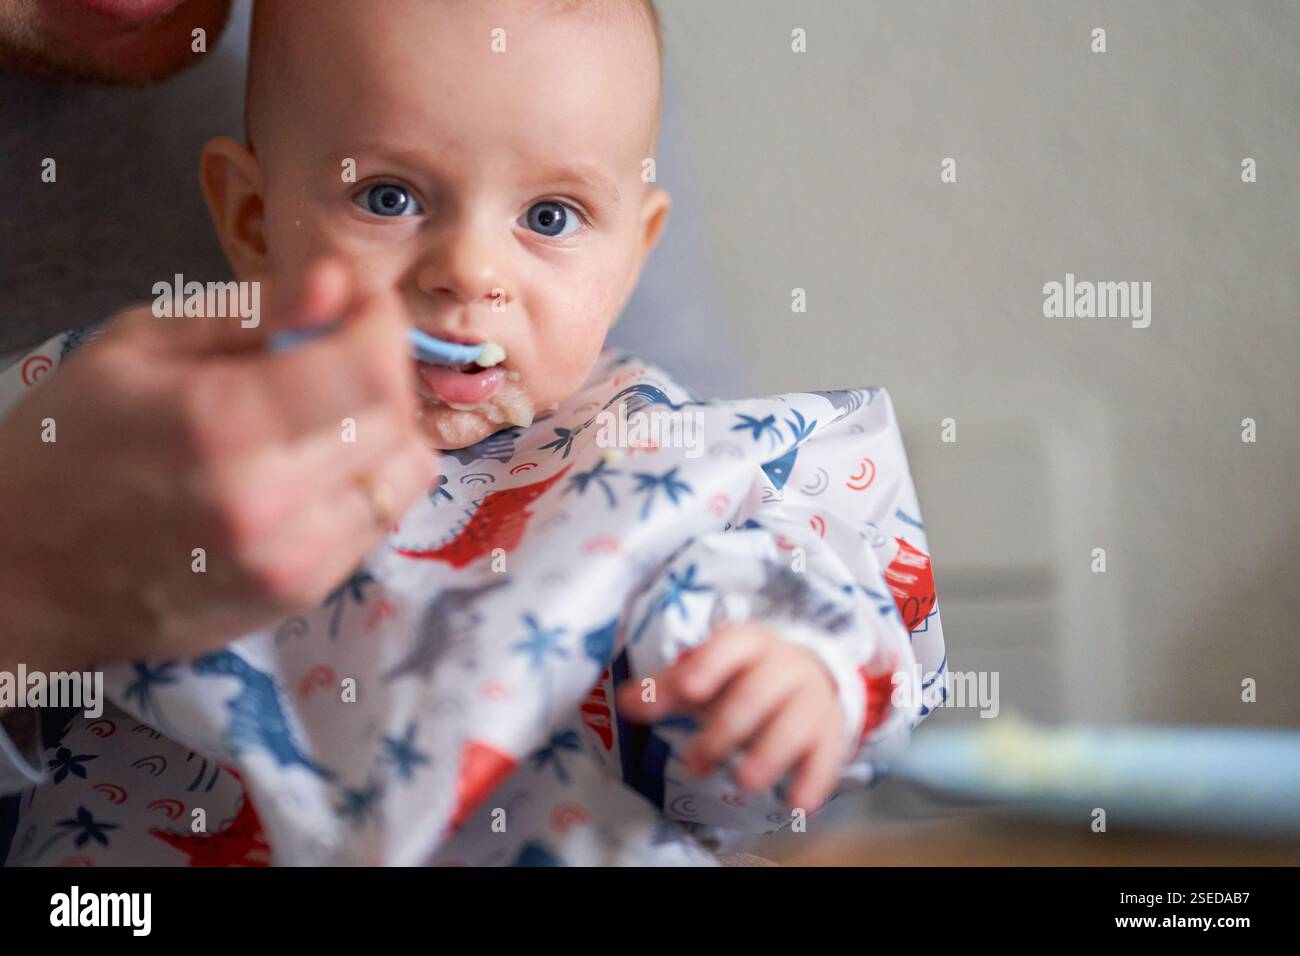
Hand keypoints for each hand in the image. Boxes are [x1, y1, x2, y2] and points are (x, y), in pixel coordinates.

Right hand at [0, 259, 437, 672]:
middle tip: (341, 354)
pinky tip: (317, 469)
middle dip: (384, 368)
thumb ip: (248, 313)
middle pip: (397, 418)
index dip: (382, 322)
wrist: (19, 577)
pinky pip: (380, 523)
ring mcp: (290, 559)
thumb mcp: (135, 348)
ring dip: (386, 430)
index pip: (369, 368)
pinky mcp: (298, 596)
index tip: (362, 305)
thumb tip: (340, 282)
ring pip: (405, 476)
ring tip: (331, 414)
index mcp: (222, 422)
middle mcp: (269, 499)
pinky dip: (367, 483)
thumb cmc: (67, 446)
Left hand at [616, 622, 845, 810]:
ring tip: (745, 781)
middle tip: (696, 764)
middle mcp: (784, 666)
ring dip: (769, 753)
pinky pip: (825, 756)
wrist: (807, 678)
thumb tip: (625, 702)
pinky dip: (812, 780)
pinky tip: (796, 804)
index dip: (710, 665)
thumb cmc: (742, 677)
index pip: (731, 646)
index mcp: (748, 644)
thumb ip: (666, 689)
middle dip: (726, 729)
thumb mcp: (706, 675)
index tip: (688, 688)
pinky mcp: (829, 734)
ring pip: (794, 723)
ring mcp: (811, 699)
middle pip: (757, 693)